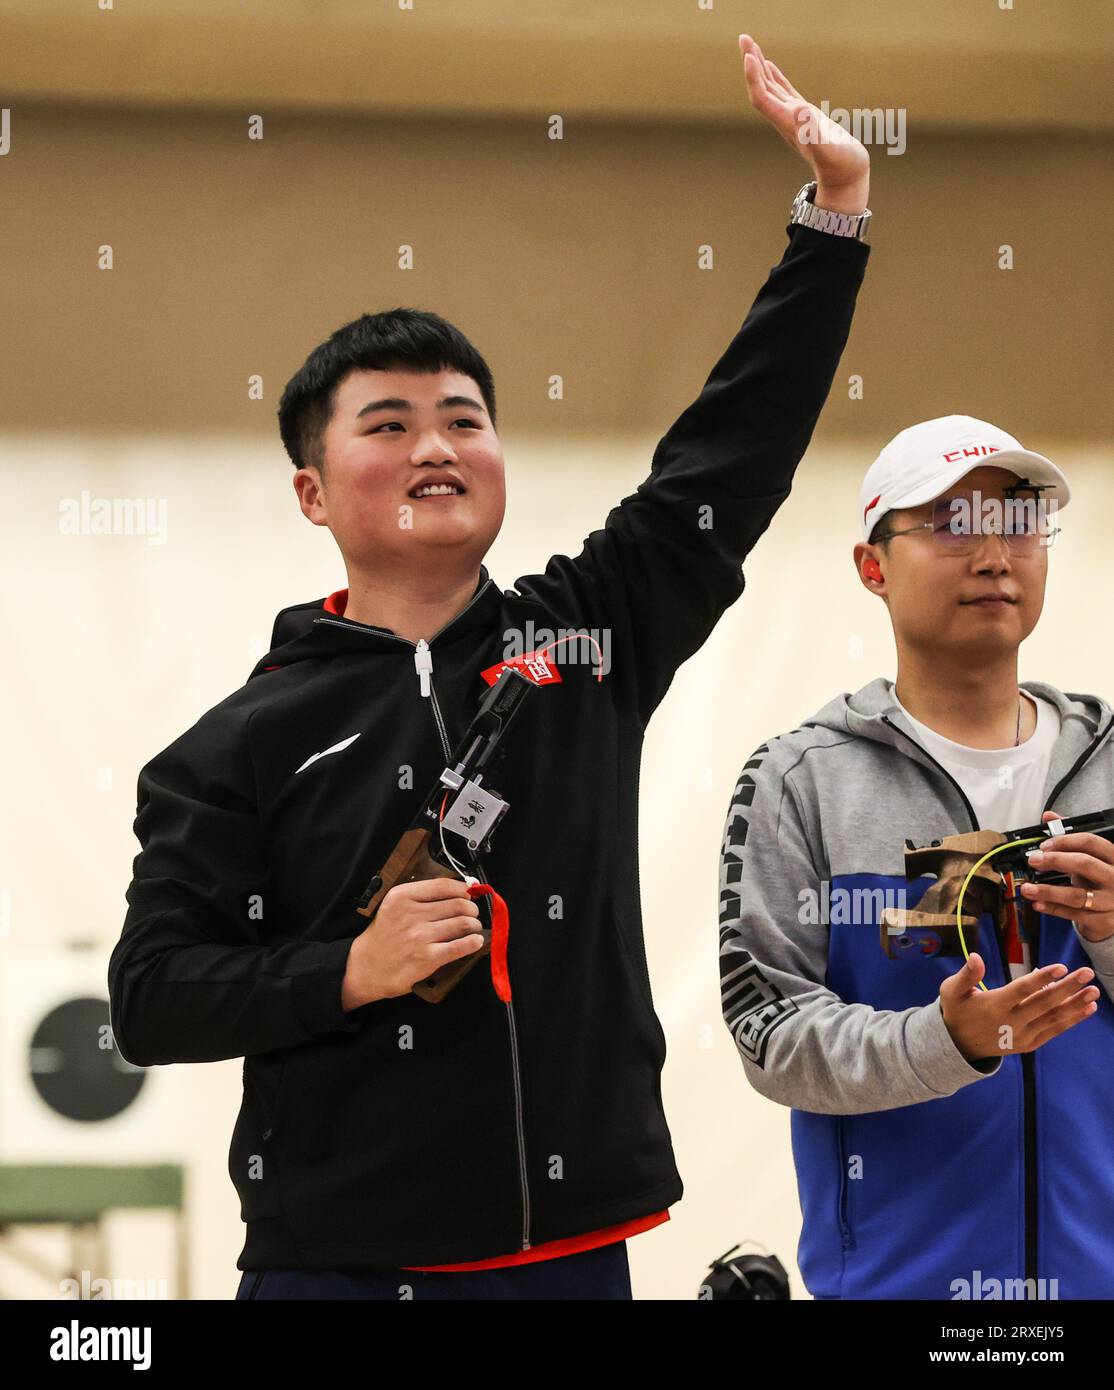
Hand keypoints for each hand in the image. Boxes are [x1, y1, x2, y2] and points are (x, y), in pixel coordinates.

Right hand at [341, 878, 485, 1006]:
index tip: (468, 893)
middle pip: (458, 904)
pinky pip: (460, 946)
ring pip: (463, 924)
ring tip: (472, 928)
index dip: (462, 889)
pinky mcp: (428, 958)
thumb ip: (421, 896)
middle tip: (472, 913)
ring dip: (474, 925)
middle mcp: (411, 914)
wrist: (366, 968)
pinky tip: (476, 941)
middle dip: (471, 909)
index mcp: (402, 897)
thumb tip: (459, 890)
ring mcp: (420, 937)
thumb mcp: (394, 906)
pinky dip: (473, 942)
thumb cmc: (384, 936)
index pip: (443, 886)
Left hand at [737, 34, 869, 214]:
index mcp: (789, 125)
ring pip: (770, 88)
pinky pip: (784, 93)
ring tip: (750, 45)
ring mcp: (795, 118)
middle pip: (761, 89)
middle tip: (743, 37)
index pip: (762, 98)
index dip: (753, 77)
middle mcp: (787, 120)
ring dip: (759, 67)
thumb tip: (800, 111)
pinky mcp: (805, 116)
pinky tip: (768, 66)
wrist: (847, 180)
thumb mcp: (830, 149)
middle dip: (751, 63)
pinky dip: (774, 77)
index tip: (747, 55)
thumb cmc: (841, 167)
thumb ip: (814, 133)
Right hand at [939, 952, 1098, 1063]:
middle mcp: (1011, 1022)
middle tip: (1087, 972)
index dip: (1042, 979)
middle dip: (1068, 987)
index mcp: (994, 1006)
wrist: (960, 1046)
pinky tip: (1087, 1008)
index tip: (1061, 967)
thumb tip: (976, 956)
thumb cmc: (958, 1011)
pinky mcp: (1030, 1044)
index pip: (1022, 990)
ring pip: (1053, 1018)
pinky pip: (1054, 1031)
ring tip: (1094, 991)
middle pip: (1044, 1003)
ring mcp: (1023, 1035)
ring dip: (1076, 1004)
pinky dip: (1072, 1020)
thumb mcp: (952, 991)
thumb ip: (966, 974)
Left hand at [1018, 809, 1113, 943]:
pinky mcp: (1104, 920)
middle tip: (1033, 860)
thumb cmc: (1099, 880)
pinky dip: (1053, 909)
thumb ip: (1071, 837)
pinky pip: (1074, 915)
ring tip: (1027, 888)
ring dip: (1048, 891)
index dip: (1065, 841)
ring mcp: (1111, 901)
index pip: (1092, 842)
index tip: (1044, 845)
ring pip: (1077, 894)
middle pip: (1084, 864)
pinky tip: (1038, 904)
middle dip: (1055, 861)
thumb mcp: (1091, 857)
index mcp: (1113, 858)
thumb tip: (1049, 816)